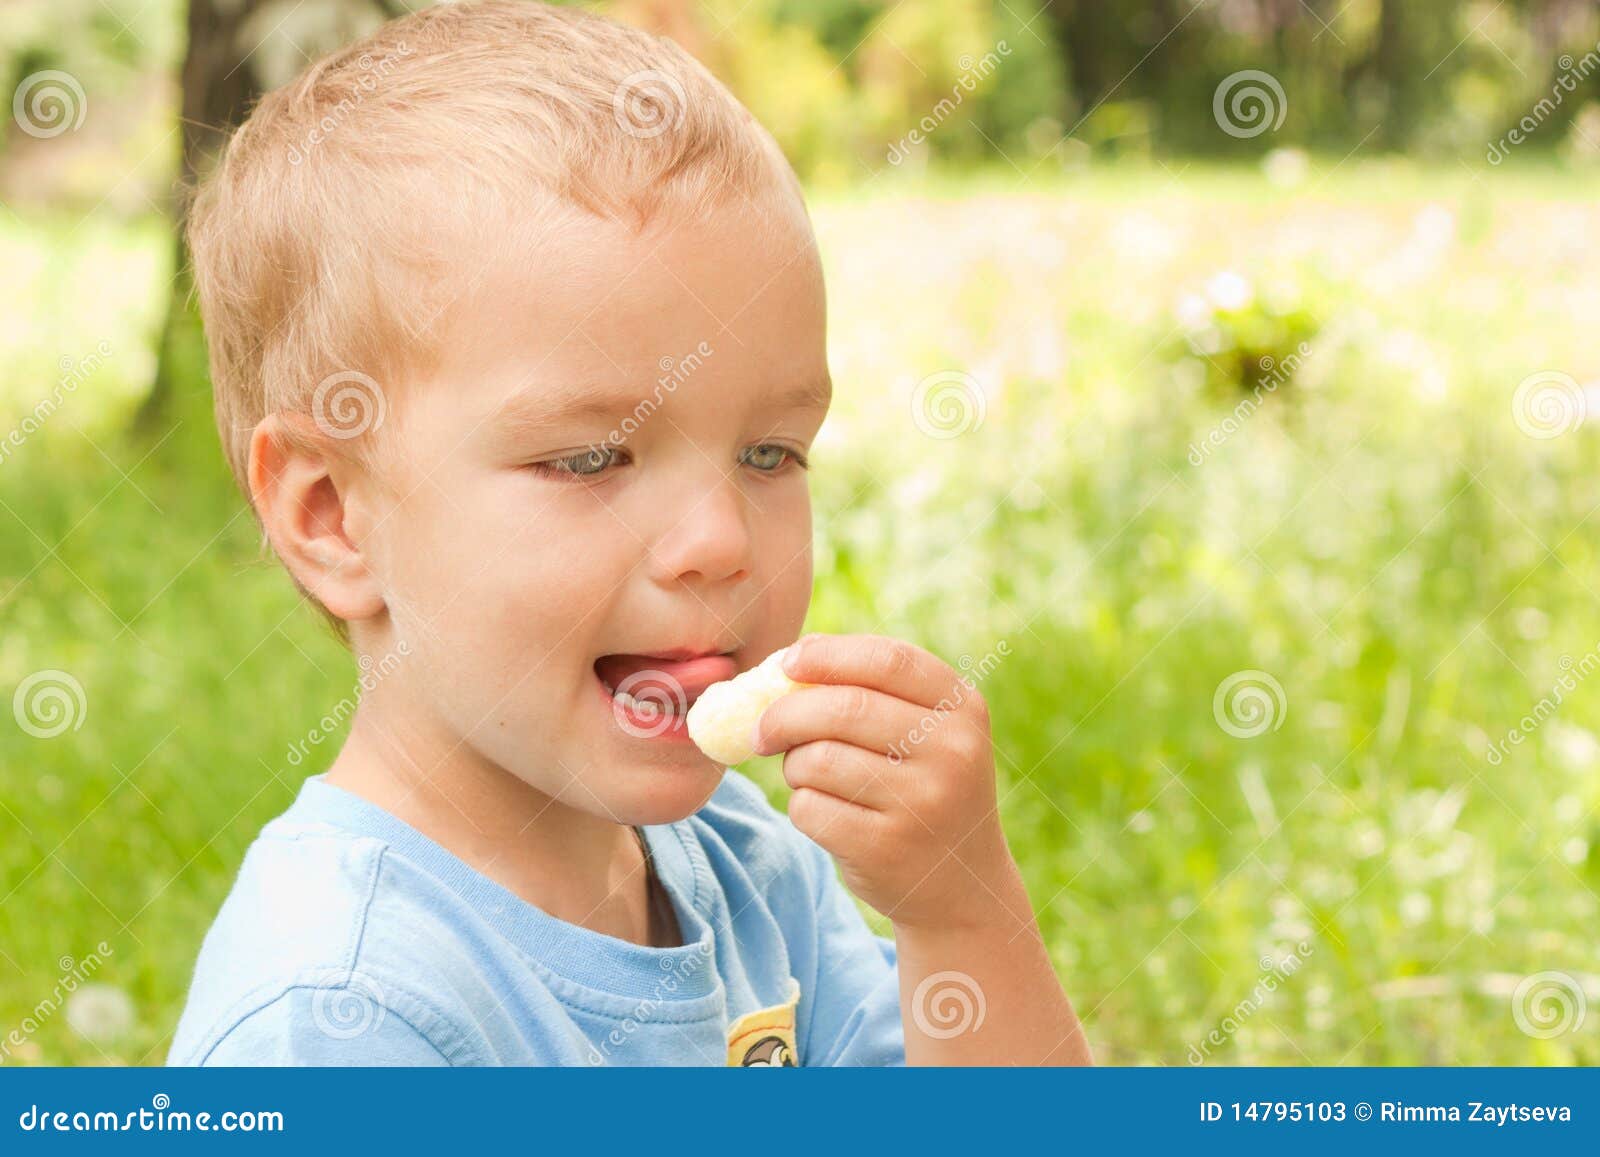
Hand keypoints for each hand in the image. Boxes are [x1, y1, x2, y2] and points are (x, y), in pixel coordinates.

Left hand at [752, 633, 1024, 931]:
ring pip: (818, 759)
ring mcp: (921, 802)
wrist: (960, 884)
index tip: (786, 663)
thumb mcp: (927, 733)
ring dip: (795, 765)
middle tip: (761, 730)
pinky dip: (802, 806)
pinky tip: (826, 814)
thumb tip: (786, 662)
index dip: (828, 655)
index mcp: (963, 708)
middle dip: (785, 713)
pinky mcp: (885, 847)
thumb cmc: (923, 787)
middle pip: (843, 707)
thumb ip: (872, 691)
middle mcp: (952, 751)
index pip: (888, 659)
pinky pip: (810, 807)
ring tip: (810, 777)